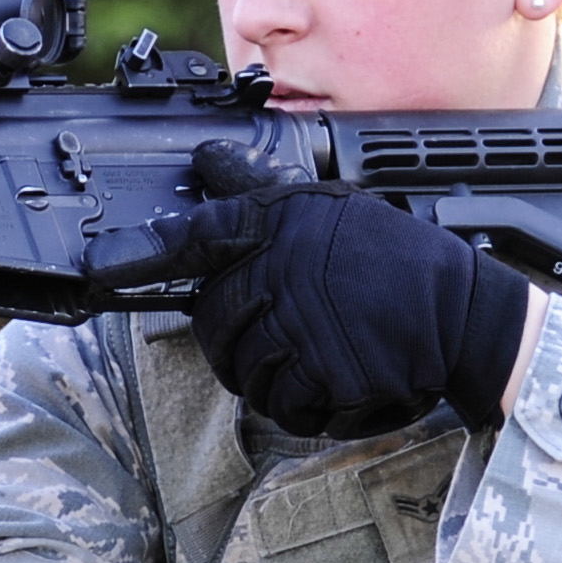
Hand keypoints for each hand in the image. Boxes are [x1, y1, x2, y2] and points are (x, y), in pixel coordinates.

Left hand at [145, 140, 533, 438]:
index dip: (142, 252)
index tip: (98, 268)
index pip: (196, 236)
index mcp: (279, 223)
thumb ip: (260, 192)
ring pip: (243, 370)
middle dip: (241, 339)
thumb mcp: (330, 207)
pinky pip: (281, 405)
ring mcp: (295, 320)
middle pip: (213, 323)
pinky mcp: (316, 370)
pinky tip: (342, 380)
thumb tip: (206, 158)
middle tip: (295, 331)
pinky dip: (308, 405)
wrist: (463, 313)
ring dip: (277, 375)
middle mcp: (279, 267)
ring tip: (328, 350)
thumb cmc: (397, 262)